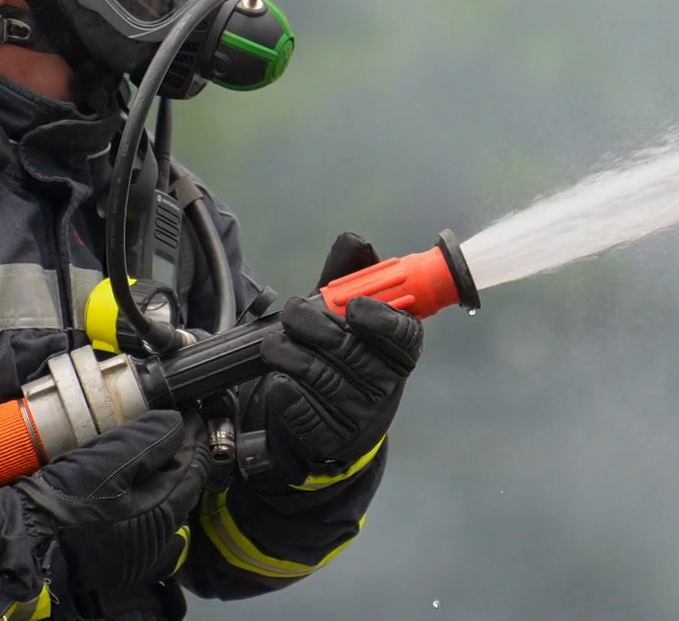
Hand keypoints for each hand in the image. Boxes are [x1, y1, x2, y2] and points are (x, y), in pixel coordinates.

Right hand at [9, 409, 206, 593]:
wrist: (22, 541)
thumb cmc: (62, 504)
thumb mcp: (107, 461)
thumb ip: (148, 441)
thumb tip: (176, 424)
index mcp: (161, 516)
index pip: (193, 470)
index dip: (194, 439)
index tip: (189, 416)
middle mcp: (155, 541)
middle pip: (181, 491)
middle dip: (181, 458)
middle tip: (175, 427)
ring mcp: (136, 553)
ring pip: (163, 508)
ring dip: (163, 479)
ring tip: (156, 451)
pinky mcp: (115, 556)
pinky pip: (142, 522)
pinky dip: (145, 501)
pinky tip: (136, 487)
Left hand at [259, 233, 423, 480]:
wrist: (327, 416)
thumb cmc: (341, 350)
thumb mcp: (344, 309)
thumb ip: (350, 273)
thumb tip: (355, 242)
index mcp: (400, 350)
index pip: (404, 335)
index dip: (381, 320)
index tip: (354, 305)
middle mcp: (386, 384)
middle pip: (354, 353)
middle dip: (316, 328)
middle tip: (293, 312)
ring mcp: (359, 416)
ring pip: (323, 380)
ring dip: (290, 355)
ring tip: (274, 343)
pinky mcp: (330, 438)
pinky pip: (304, 413)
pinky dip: (285, 391)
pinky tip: (277, 378)